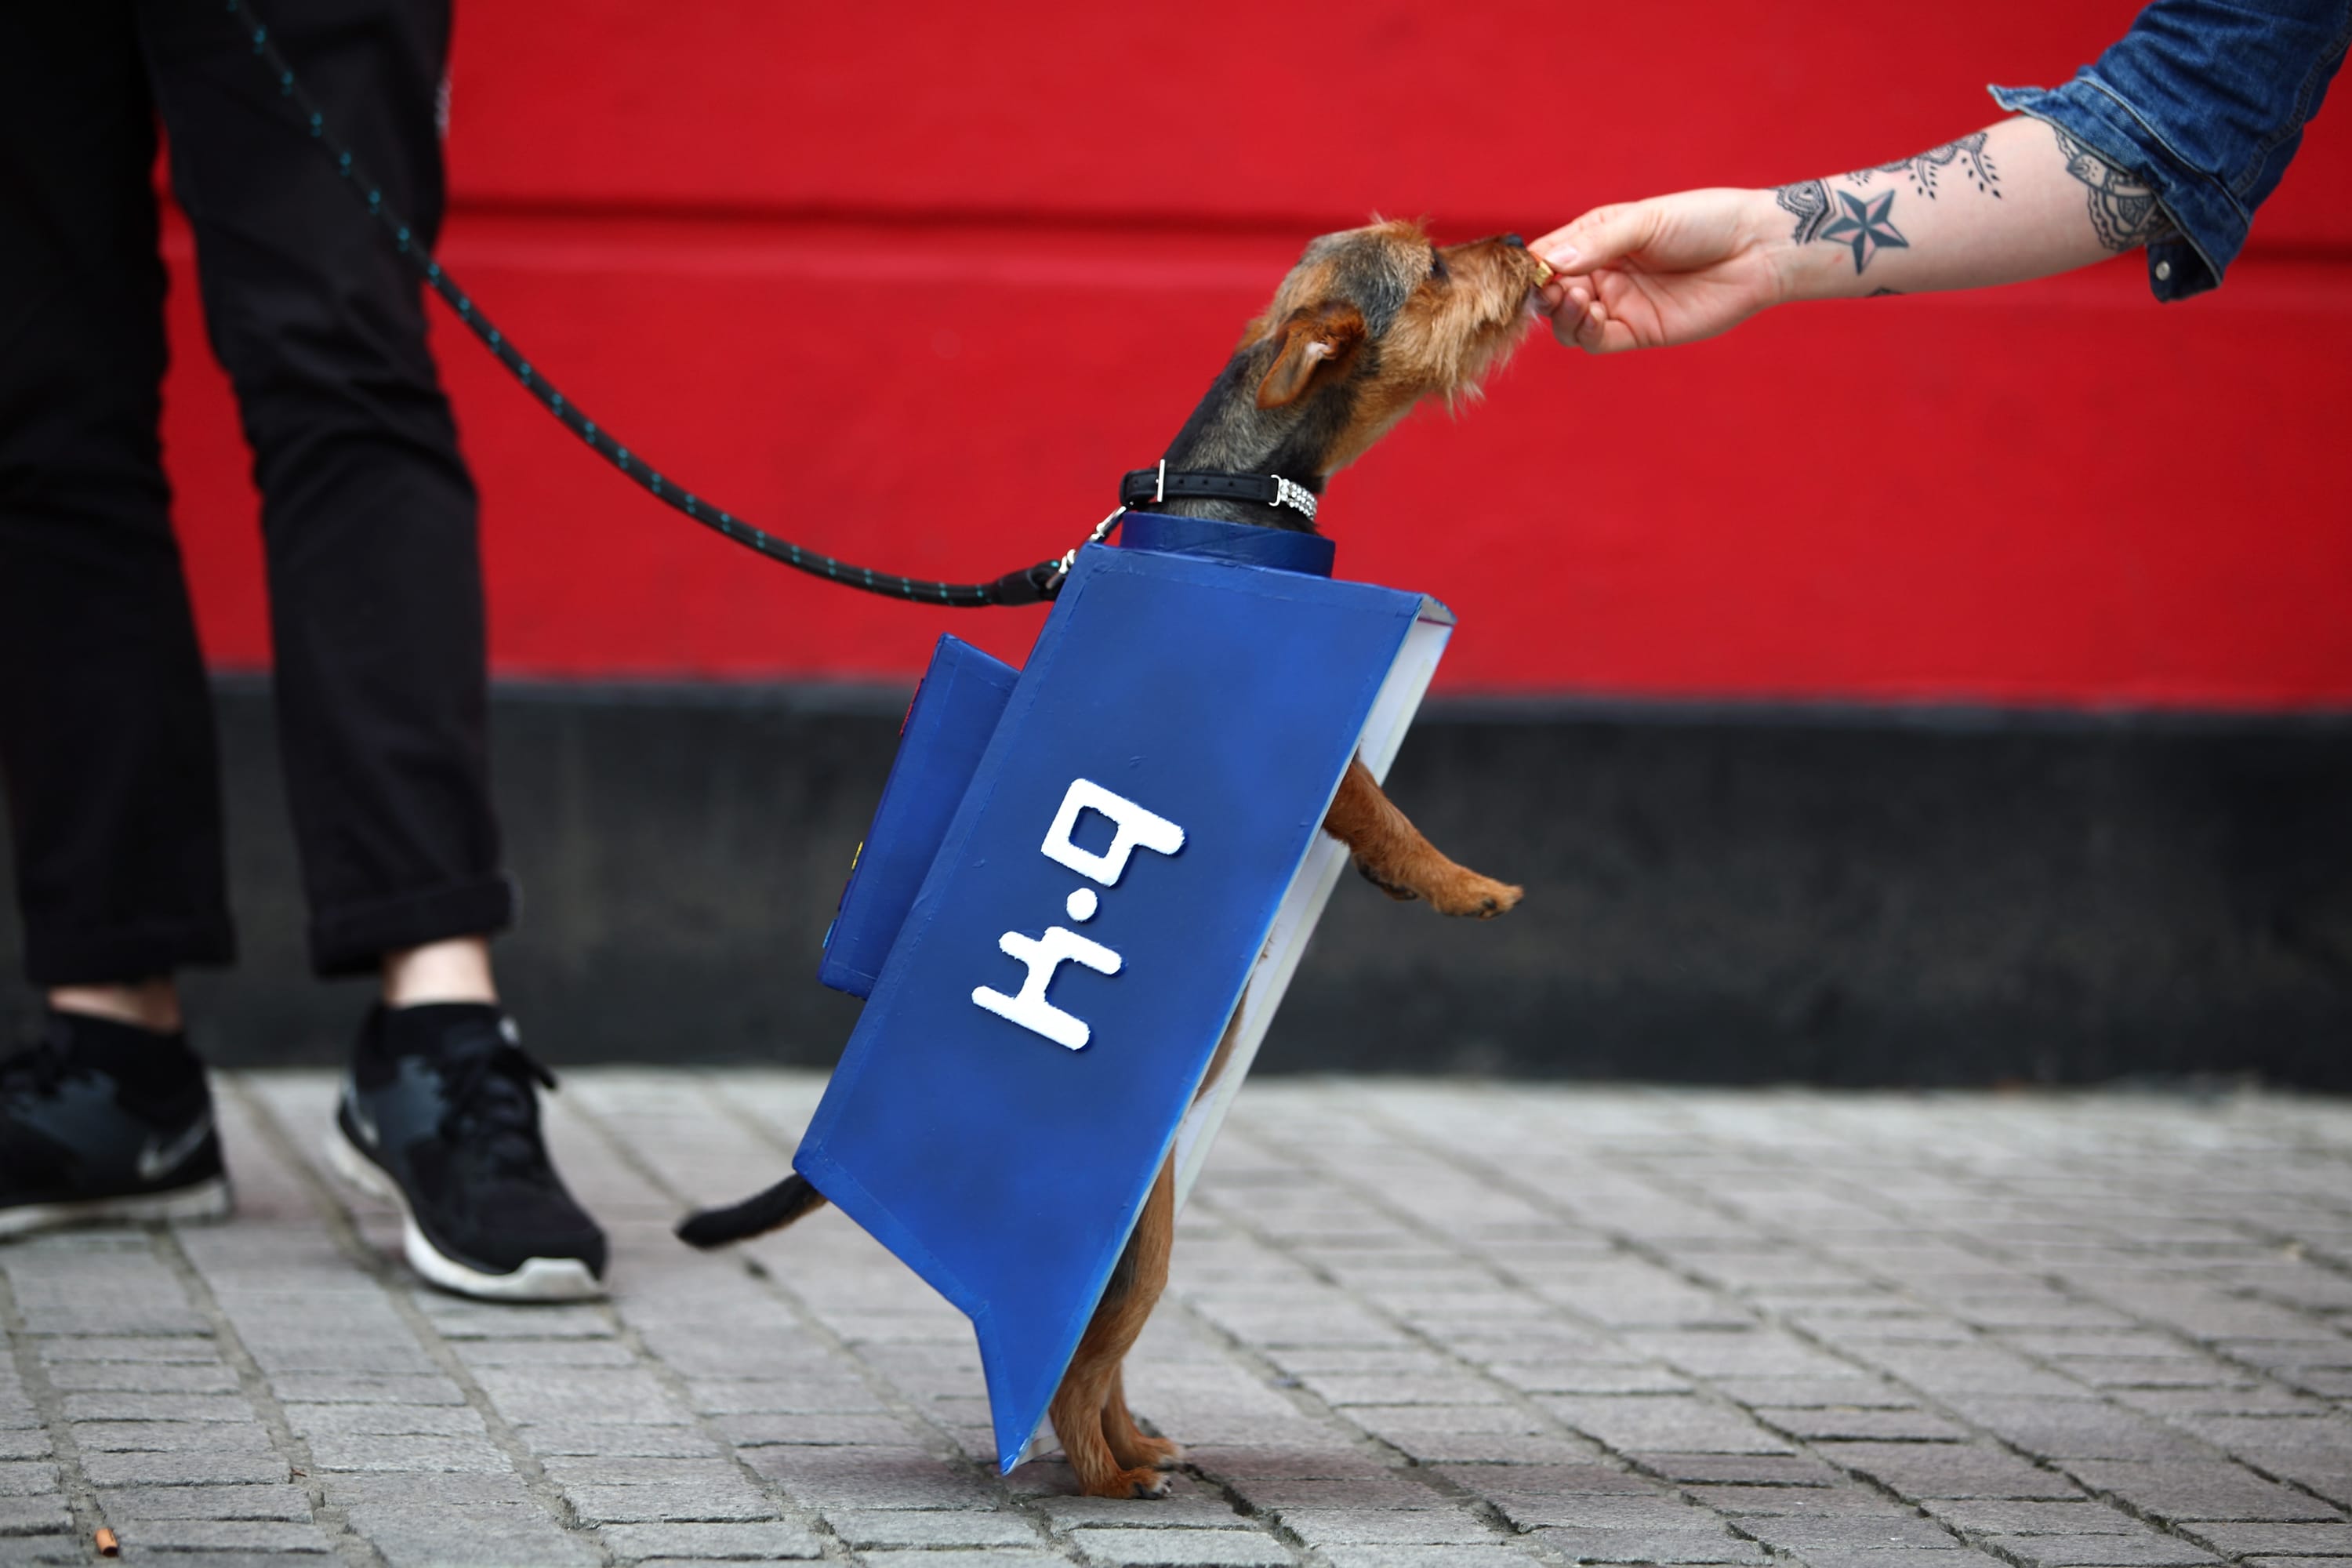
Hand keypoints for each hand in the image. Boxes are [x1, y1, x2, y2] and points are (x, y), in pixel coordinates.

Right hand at [1532, 188, 1788, 353]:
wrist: (1756, 250)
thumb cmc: (1705, 222)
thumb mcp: (1647, 222)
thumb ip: (1599, 242)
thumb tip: (1551, 263)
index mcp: (1599, 238)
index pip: (1550, 255)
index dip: (1532, 266)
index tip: (1526, 270)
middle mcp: (1603, 273)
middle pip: (1551, 293)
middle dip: (1543, 292)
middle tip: (1551, 287)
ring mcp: (1618, 304)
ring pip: (1567, 321)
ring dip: (1559, 313)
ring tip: (1573, 297)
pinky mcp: (1637, 332)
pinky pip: (1594, 340)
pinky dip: (1581, 331)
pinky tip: (1588, 313)